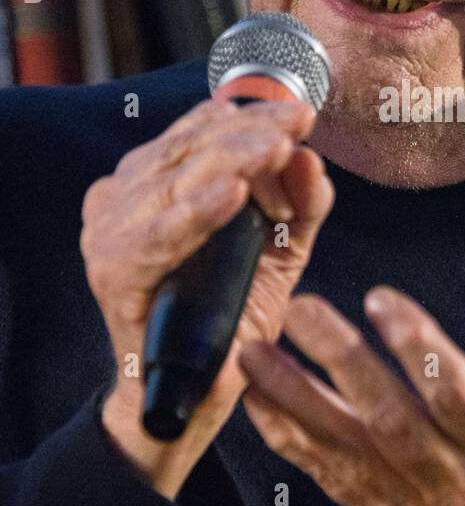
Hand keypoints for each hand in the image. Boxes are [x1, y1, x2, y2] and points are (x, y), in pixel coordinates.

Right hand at [81, 97, 333, 498]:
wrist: (198, 393)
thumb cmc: (234, 313)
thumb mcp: (279, 250)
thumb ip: (301, 205)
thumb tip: (312, 155)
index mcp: (153, 180)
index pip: (200, 131)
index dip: (253, 117)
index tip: (302, 112)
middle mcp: (123, 198)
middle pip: (190, 148)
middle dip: (250, 133)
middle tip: (297, 122)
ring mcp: (111, 234)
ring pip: (175, 180)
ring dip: (230, 160)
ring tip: (275, 147)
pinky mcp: (114, 274)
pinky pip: (159, 236)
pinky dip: (197, 212)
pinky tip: (231, 193)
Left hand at [239, 264, 464, 505]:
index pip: (459, 396)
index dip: (420, 350)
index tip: (383, 300)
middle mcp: (460, 483)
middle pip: (391, 419)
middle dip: (342, 362)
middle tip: (304, 308)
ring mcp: (414, 503)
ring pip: (345, 449)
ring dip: (294, 398)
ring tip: (254, 350)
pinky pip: (324, 475)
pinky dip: (286, 437)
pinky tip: (255, 396)